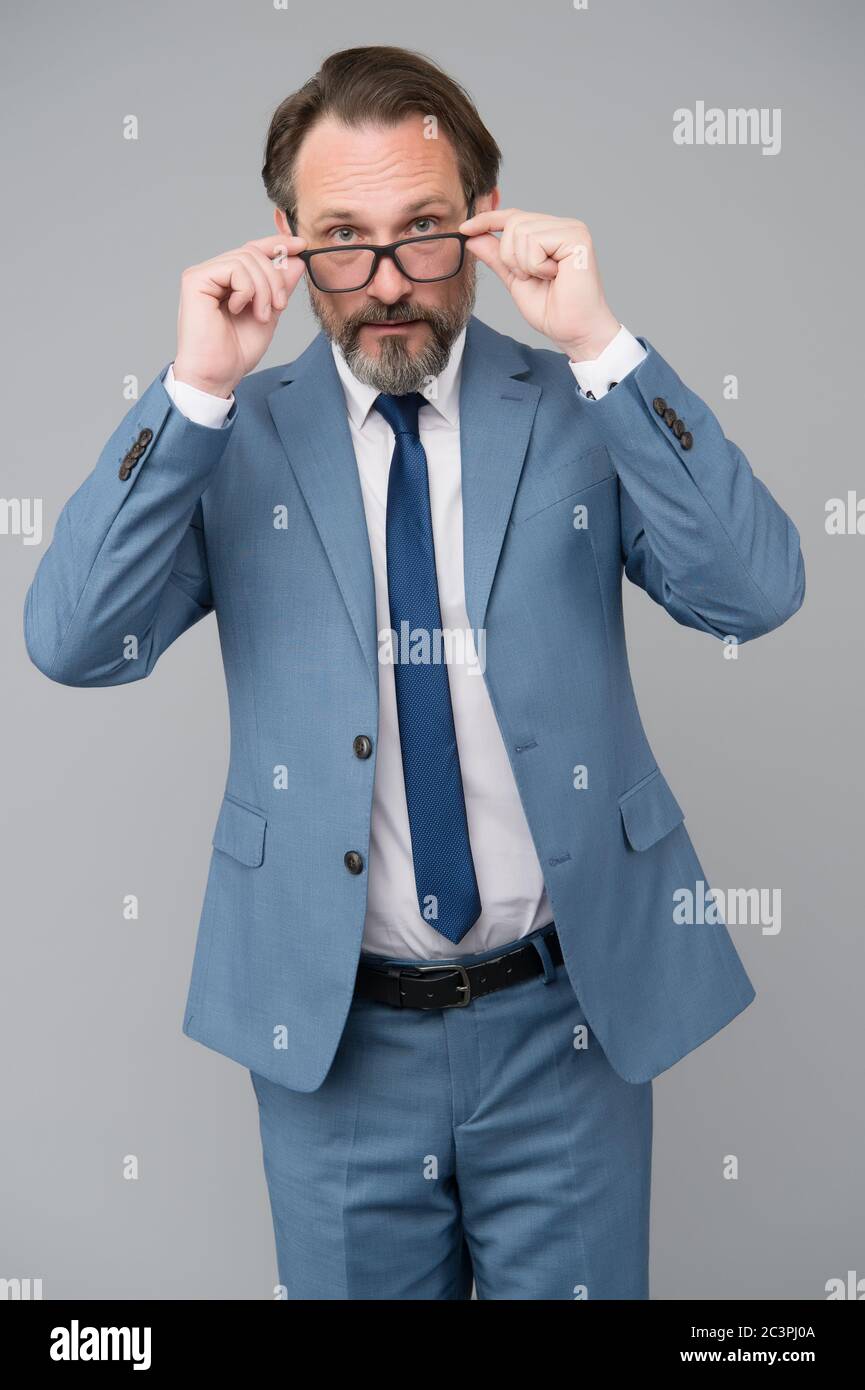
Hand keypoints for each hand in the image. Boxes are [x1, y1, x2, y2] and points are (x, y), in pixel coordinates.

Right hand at [173, 233, 307, 396]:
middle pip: (253, 252)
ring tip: (262, 315)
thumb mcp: (269, 313)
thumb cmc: (236, 352)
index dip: (277, 244)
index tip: (301, 245)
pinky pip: (233, 268)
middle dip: (275, 278)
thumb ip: (280, 287)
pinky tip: (239, 309)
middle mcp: (213, 273)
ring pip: (246, 258)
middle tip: (280, 306)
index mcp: (228, 280)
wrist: (218, 375)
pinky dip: (247, 289)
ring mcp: (203, 275)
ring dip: (264, 288)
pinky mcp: (195, 280)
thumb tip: (296, 259)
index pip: (253, 250)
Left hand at [459, 208, 619, 360]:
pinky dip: (535, 265)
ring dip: (523, 263)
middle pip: (513, 221)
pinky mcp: (577, 237)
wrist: (574, 332)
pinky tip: (554, 275)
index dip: (488, 220)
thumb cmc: (553, 311)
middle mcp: (563, 226)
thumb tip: (473, 237)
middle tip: (529, 277)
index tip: (465, 229)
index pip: (514, 217)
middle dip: (510, 255)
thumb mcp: (515, 280)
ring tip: (545, 278)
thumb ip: (497, 258)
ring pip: (521, 231)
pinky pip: (535, 241)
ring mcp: (572, 229)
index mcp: (551, 233)